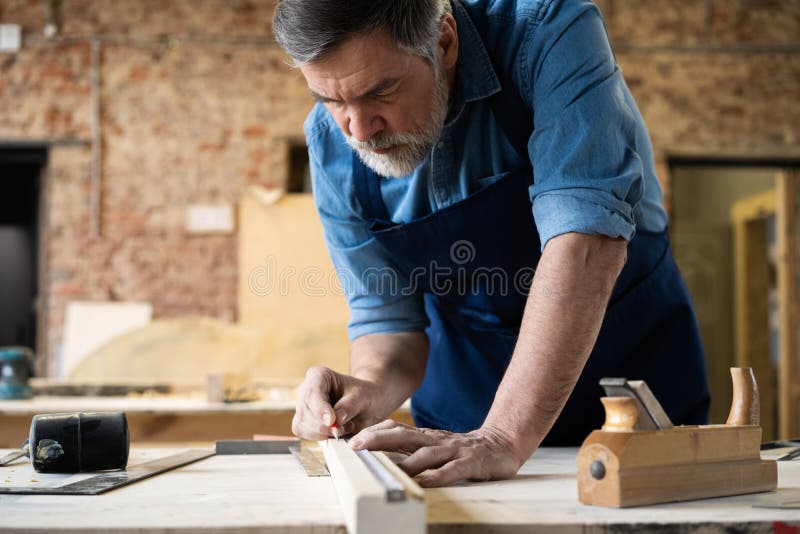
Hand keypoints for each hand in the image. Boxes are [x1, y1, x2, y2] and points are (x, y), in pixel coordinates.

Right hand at [291, 366, 387, 439]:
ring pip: (302, 424)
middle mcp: (306, 389)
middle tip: (343, 429)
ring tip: (343, 428)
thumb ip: (350, 406)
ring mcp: (302, 405)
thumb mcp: (362, 397)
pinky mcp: (302, 421)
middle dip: (323, 425)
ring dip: (323, 432)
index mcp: (319, 375)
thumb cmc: (363, 395)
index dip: (320, 408)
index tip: (331, 421)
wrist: (365, 404)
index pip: (313, 391)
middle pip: (305, 410)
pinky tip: (334, 431)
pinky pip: (304, 432)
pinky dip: (319, 436)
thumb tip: (336, 421)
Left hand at [349, 420, 524, 486]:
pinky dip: (439, 476)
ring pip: (426, 453)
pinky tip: (426, 483)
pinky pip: (453, 469)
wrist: (501, 443)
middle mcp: (436, 440)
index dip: (374, 433)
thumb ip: (411, 449)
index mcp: (425, 437)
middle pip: (404, 436)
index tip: (352, 440)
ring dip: (406, 461)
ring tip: (389, 469)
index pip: (396, 429)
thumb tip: (379, 456)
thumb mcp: (434, 446)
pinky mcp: (471, 462)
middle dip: (379, 440)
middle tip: (358, 447)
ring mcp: (454, 450)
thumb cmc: (461, 449)